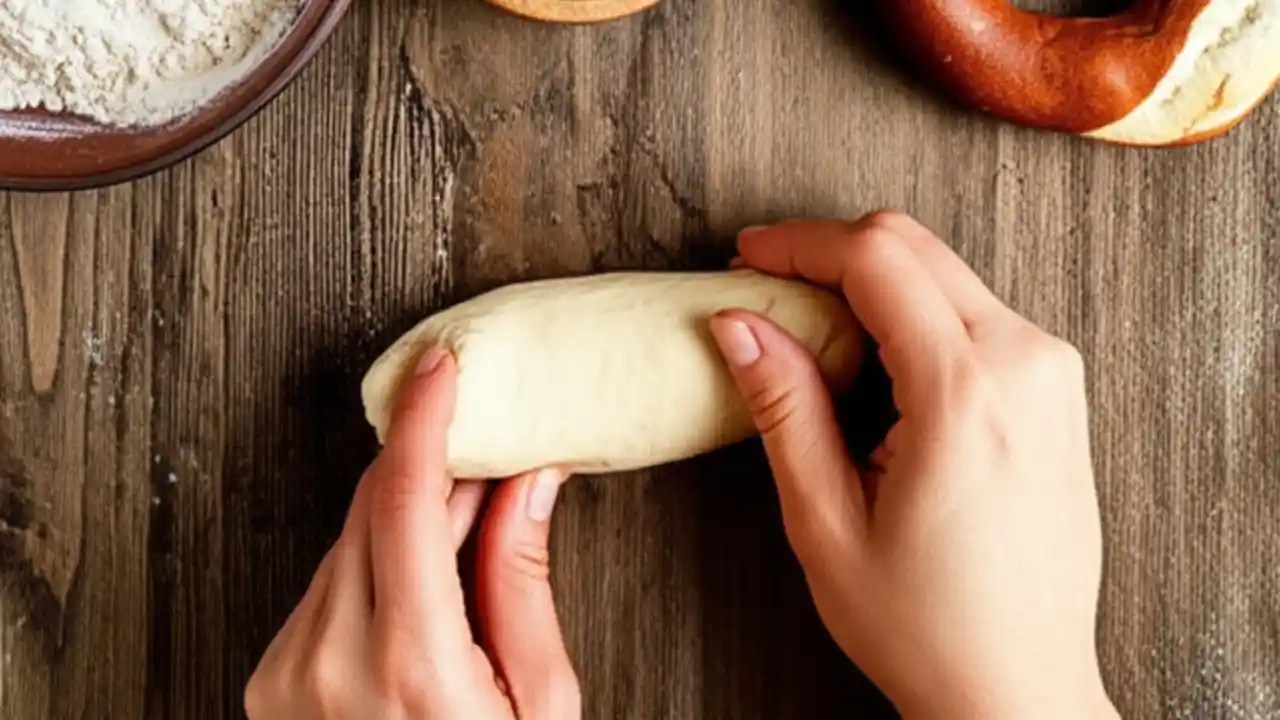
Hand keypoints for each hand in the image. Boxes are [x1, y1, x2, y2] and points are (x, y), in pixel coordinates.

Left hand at [245, 348, 579, 719]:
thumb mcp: (542, 702)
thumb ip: (522, 579)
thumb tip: (528, 479)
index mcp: (409, 670)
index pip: (401, 500)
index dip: (423, 419)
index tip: (441, 368)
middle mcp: (328, 665)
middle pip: (373, 509)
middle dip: (435, 471)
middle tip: (493, 460)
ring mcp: (286, 675)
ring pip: (349, 541)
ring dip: (407, 521)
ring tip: (466, 548)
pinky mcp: (270, 681)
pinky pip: (328, 583)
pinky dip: (376, 565)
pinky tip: (421, 589)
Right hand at [710, 213, 1118, 718]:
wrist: (1018, 686)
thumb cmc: (927, 625)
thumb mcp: (826, 521)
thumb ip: (783, 405)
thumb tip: (740, 323)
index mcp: (966, 394)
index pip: (878, 258)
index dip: (800, 244)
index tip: (751, 257)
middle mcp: (1026, 366)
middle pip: (915, 247)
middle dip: (831, 252)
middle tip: (769, 289)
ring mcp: (1051, 375)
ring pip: (945, 273)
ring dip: (873, 284)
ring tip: (815, 341)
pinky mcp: (1056, 391)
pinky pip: (976, 312)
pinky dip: (915, 313)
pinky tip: (874, 367)